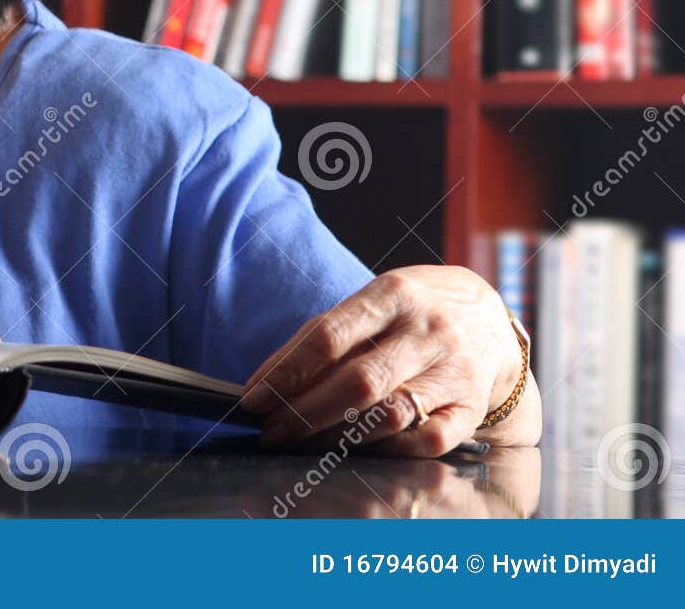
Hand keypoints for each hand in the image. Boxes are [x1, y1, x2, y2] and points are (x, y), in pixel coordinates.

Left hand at [238, 265, 538, 455]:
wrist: (491, 318)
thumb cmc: (412, 310)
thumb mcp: (372, 300)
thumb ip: (323, 334)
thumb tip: (269, 378)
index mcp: (392, 294)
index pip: (329, 335)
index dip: (286, 372)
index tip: (253, 398)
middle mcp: (427, 331)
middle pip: (357, 382)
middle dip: (304, 413)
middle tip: (271, 430)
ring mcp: (454, 371)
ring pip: (389, 415)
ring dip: (336, 436)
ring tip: (301, 442)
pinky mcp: (471, 407)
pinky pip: (426, 441)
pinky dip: (385, 450)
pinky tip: (356, 449)